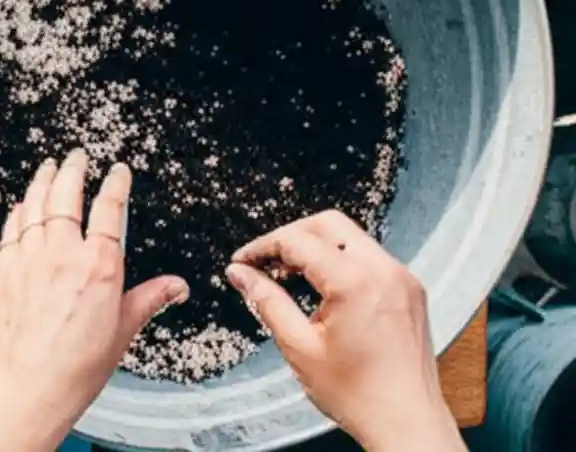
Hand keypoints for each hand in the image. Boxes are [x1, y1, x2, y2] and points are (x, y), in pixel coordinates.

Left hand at [0, 151, 188, 451]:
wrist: (29, 387)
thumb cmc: (77, 366)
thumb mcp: (124, 330)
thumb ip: (149, 299)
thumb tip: (176, 286)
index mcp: (99, 265)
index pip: (109, 209)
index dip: (115, 184)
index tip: (118, 171)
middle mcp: (62, 254)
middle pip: (66, 195)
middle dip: (72, 169)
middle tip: (76, 155)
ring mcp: (28, 260)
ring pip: (34, 206)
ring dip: (41, 182)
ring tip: (47, 167)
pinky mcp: (4, 272)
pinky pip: (11, 230)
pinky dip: (18, 213)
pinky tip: (21, 207)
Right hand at [226, 210, 464, 451]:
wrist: (408, 426)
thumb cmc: (359, 396)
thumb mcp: (299, 347)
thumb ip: (267, 301)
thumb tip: (241, 274)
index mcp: (357, 283)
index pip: (298, 241)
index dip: (263, 247)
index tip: (243, 262)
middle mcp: (385, 272)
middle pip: (329, 225)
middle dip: (291, 237)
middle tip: (264, 262)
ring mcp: (403, 280)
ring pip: (351, 238)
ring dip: (317, 248)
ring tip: (288, 277)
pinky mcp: (410, 292)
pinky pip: (370, 259)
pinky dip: (341, 262)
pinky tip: (322, 289)